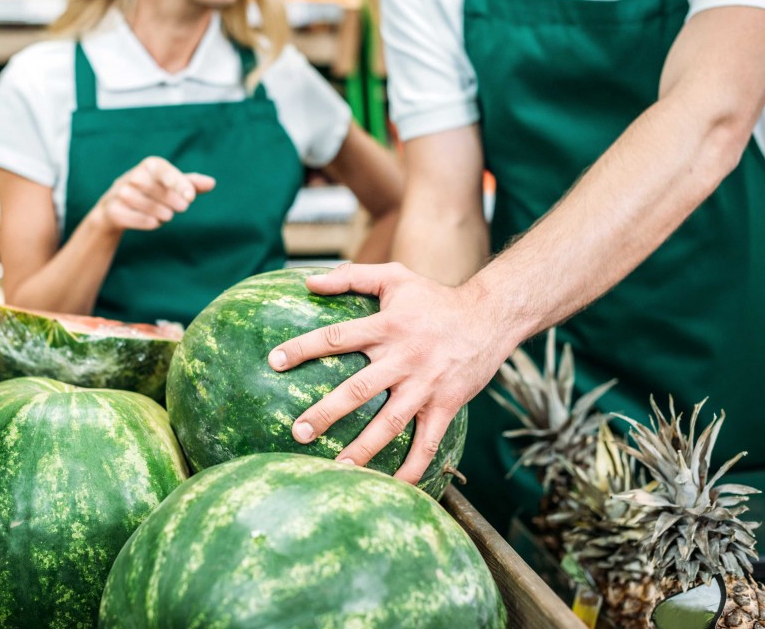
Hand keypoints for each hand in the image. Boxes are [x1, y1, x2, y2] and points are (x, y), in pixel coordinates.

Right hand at [95, 157, 215, 231]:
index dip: (178, 183)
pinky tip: (154, 222)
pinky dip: (148, 222)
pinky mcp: (112, 210)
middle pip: (155, 188)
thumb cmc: (150, 194)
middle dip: (172, 200)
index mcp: (149, 165)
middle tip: (182, 208)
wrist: (116, 209)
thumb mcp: (171, 187)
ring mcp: (120, 193)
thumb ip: (190, 184)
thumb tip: (212, 183)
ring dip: (161, 213)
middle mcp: (132, 175)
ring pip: (145, 204)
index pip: (164, 171)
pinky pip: (134, 217)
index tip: (191, 197)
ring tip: (166, 215)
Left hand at [267, 262, 520, 484]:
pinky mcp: (445, 405)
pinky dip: (413, 468)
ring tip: (336, 468)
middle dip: (326, 413)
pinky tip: (393, 487)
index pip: (337, 337)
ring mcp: (425, 385)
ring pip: (389, 423)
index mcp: (386, 327)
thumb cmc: (435, 298)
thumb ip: (351, 276)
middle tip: (298, 432)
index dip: (304, 348)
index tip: (273, 361)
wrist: (491, 316)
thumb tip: (308, 280)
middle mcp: (403, 358)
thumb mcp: (395, 277)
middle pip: (358, 389)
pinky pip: (428, 443)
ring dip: (363, 449)